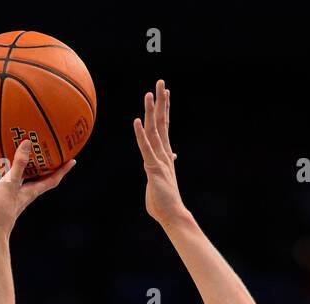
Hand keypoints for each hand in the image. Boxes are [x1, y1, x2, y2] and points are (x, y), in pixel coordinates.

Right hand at [0, 140, 74, 240]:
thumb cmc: (3, 210)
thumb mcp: (11, 184)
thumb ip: (19, 164)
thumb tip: (27, 143)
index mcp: (30, 191)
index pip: (51, 180)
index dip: (62, 170)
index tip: (72, 160)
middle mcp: (21, 192)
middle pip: (32, 175)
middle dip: (37, 163)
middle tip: (40, 148)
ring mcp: (7, 195)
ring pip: (11, 176)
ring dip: (12, 165)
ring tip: (12, 149)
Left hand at [133, 79, 186, 225]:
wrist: (172, 214)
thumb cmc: (164, 200)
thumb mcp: (162, 178)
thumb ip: (163, 165)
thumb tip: (171, 157)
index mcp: (164, 154)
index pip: (164, 127)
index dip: (164, 109)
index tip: (165, 93)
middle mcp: (164, 153)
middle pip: (162, 122)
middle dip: (161, 101)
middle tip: (160, 82)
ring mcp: (160, 159)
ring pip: (155, 130)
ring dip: (152, 111)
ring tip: (150, 93)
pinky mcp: (153, 168)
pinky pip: (146, 148)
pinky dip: (140, 134)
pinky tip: (137, 121)